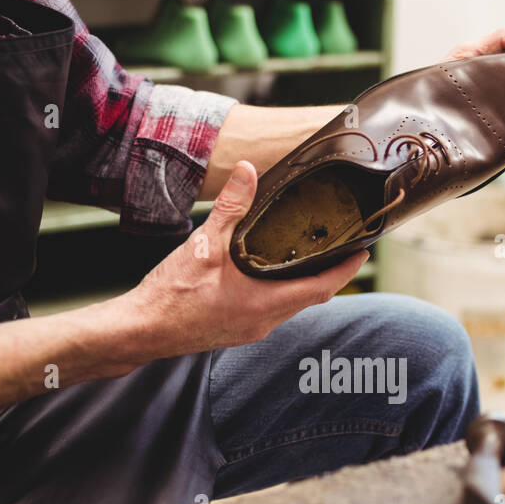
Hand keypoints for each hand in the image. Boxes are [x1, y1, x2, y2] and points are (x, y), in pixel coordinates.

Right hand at [130, 161, 366, 354]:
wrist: (141, 330)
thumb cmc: (171, 294)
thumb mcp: (203, 244)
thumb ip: (230, 208)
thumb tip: (249, 172)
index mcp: (264, 302)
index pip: (322, 287)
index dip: (346, 269)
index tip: (363, 251)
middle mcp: (264, 322)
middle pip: (311, 297)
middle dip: (329, 274)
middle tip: (342, 248)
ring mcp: (250, 330)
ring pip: (290, 305)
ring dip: (303, 284)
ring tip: (310, 257)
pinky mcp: (236, 331)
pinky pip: (270, 311)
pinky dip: (280, 292)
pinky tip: (267, 275)